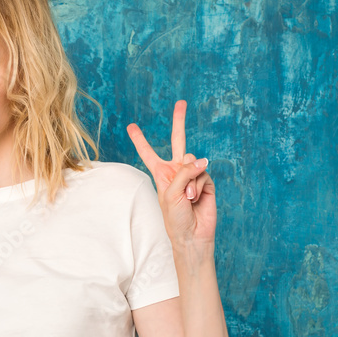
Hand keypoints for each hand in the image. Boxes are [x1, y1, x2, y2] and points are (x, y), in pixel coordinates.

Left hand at [127, 100, 216, 247]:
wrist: (192, 234)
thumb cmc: (175, 218)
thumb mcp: (170, 193)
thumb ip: (184, 172)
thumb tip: (202, 160)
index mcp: (161, 174)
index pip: (149, 153)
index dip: (140, 140)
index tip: (131, 126)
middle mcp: (177, 170)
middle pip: (179, 141)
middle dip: (179, 121)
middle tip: (181, 102)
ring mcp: (193, 174)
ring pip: (193, 162)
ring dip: (189, 182)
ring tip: (187, 198)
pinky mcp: (206, 180)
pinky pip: (203, 173)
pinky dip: (198, 186)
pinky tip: (196, 198)